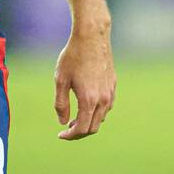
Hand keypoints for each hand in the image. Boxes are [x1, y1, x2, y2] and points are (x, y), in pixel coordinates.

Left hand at [53, 20, 114, 139]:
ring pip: (101, 118)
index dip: (70, 136)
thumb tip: (63, 122)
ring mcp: (110, 93)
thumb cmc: (73, 56)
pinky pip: (106, 107)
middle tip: (66, 129)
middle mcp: (103, 100)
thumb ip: (61, 104)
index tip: (60, 135)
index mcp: (89, 100)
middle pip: (93, 128)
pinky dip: (96, 113)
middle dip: (79, 133)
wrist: (92, 37)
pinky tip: (86, 106)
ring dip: (88, 122)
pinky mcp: (113, 85)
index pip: (81, 129)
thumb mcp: (61, 80)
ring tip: (74, 118)